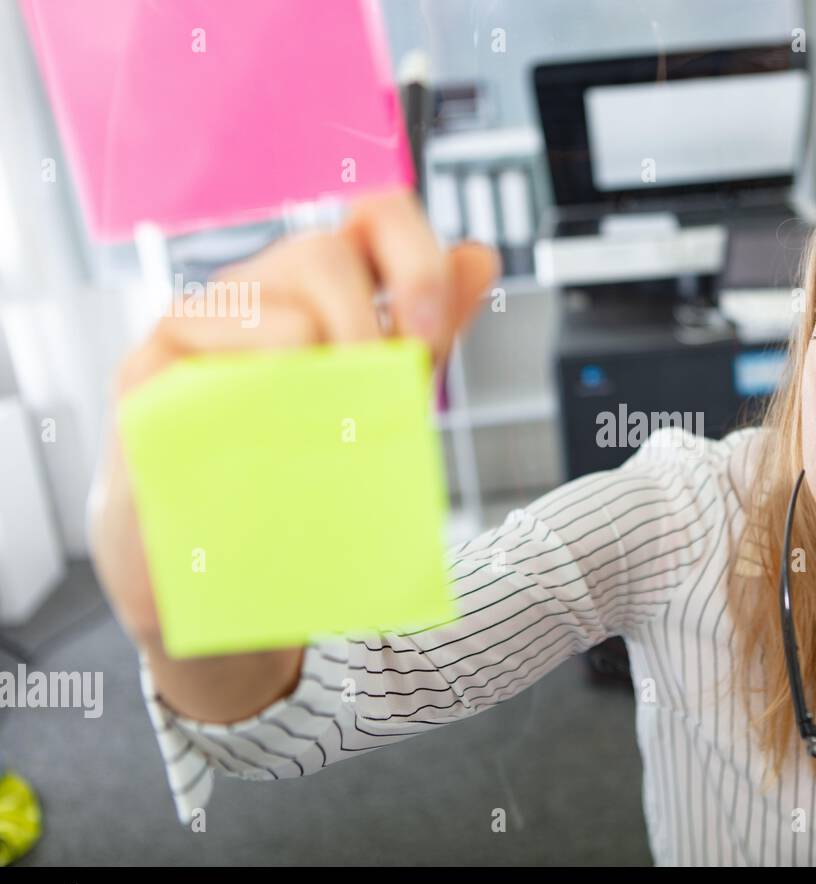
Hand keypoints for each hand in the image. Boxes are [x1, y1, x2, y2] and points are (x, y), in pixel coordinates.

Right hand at [88, 190, 498, 716]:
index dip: (414, 262)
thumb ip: (432, 326)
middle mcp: (259, 285)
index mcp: (321, 279)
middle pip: (326, 253)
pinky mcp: (149, 371)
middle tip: (383, 404)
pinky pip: (220, 368)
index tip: (428, 340)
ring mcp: (198, 320)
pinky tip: (267, 449)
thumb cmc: (308, 460)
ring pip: (290, 319)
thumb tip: (479, 255)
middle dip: (376, 333)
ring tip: (327, 440)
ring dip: (332, 389)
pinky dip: (266, 414)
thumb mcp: (388, 391)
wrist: (222, 551)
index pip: (375, 212)